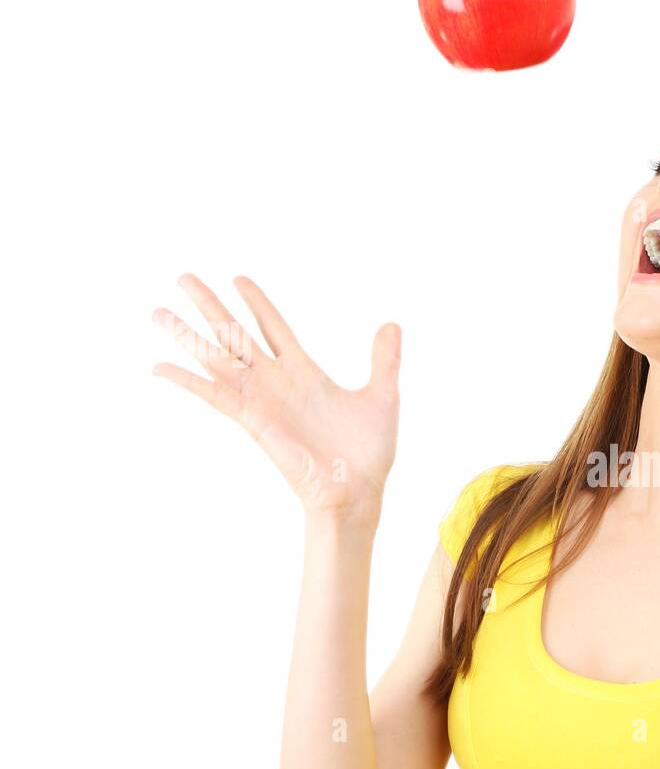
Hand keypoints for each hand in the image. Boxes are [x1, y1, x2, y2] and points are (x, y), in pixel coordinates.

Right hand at [152, 273, 400, 521]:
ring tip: (157, 312)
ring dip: (187, 336)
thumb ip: (385, 360)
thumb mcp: (382, 396)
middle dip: (210, 306)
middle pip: (235, 334)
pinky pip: (214, 396)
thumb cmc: (369, 453)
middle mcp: (276, 382)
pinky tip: (160, 367)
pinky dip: (188, 381)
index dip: (257, 303)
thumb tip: (393, 324)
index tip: (238, 278)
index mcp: (304, 372)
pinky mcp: (253, 420)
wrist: (356, 490)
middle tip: (183, 278)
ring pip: (216, 358)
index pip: (273, 327)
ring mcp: (261, 400)